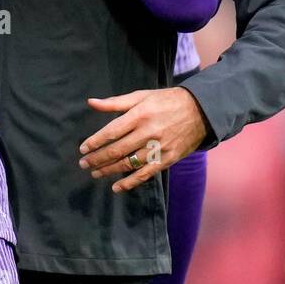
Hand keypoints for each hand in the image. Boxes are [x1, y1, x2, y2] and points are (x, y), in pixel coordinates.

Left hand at [78, 87, 207, 192]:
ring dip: (109, 170)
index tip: (83, 148)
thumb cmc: (167, 101)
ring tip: (95, 173)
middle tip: (83, 164)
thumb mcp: (142, 96)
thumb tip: (91, 102)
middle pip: (117, 150)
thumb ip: (116, 102)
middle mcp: (148, 132)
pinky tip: (117, 187)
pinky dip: (130, 182)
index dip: (95, 141)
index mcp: (140, 114)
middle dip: (98, 158)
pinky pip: (145, 174)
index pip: (112, 131)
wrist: (201, 110)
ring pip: (129, 163)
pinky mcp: (167, 159)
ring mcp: (159, 147)